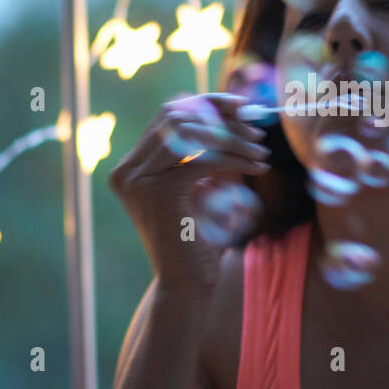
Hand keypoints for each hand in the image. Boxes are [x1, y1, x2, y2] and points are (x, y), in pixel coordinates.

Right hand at [108, 92, 270, 291]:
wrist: (189, 285)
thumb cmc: (201, 238)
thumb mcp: (207, 185)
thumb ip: (213, 151)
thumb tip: (239, 112)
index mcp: (133, 165)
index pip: (169, 113)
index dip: (207, 103)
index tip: (243, 106)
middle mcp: (128, 170)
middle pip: (176, 115)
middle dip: (221, 116)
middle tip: (256, 129)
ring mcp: (137, 181)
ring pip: (189, 132)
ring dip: (231, 137)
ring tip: (261, 150)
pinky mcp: (157, 193)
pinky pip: (202, 160)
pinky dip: (235, 159)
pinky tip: (258, 167)